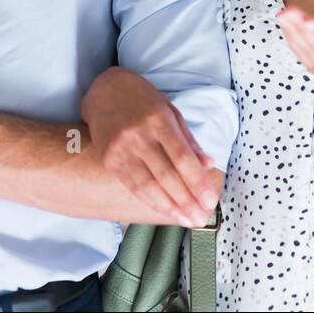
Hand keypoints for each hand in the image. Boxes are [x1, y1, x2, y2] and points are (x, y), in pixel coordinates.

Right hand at [81, 66, 217, 226]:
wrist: (103, 91)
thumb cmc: (142, 100)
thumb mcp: (170, 110)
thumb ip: (189, 139)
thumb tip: (208, 164)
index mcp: (159, 120)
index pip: (182, 158)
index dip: (197, 182)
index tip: (210, 201)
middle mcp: (139, 135)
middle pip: (167, 175)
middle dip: (187, 201)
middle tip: (201, 218)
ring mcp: (121, 148)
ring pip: (148, 185)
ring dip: (170, 207)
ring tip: (186, 220)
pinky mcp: (109, 159)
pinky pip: (132, 185)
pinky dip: (150, 201)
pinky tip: (164, 210)